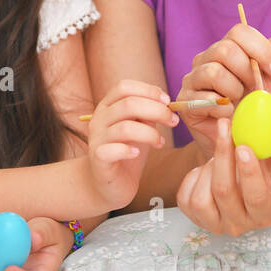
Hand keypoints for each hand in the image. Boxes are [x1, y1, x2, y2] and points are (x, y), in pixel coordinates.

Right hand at [86, 79, 180, 209]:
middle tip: (173, 121)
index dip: (148, 90)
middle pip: (128, 104)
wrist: (108, 183)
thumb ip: (147, 113)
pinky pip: (112, 150)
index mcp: (107, 106)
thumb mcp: (139, 127)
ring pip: (125, 128)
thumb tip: (166, 103)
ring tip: (161, 143)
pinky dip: (128, 150)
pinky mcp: (98, 159)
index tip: (167, 101)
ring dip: (150, 134)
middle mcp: (99, 119)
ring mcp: (96, 139)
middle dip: (157, 110)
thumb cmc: (126, 151)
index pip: (124, 87)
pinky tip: (138, 154)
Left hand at [176, 116, 270, 236]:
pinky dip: (193, 177)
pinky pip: (185, 198)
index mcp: (266, 213)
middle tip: (224, 129)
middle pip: (225, 192)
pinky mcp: (195, 219)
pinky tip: (206, 169)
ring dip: (207, 169)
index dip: (249, 172)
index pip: (256, 197)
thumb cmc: (266, 177)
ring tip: (217, 157)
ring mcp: (216, 225)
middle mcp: (240, 225)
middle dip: (223, 157)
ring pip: (201, 199)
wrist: (247, 192)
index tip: (243, 146)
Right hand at [178, 25, 270, 159]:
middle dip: (247, 73)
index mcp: (229, 49)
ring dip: (235, 91)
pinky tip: (230, 116)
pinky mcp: (186, 101)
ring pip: (213, 72)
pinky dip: (225, 109)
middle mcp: (207, 59)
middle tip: (255, 91)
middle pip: (224, 49)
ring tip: (240, 104)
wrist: (246, 143)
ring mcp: (193, 79)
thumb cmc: (260, 110)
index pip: (240, 31)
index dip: (261, 49)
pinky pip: (206, 99)